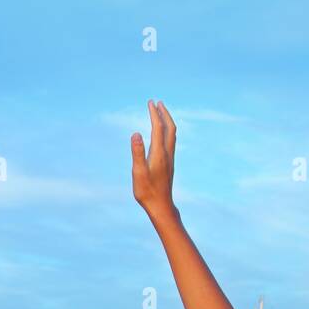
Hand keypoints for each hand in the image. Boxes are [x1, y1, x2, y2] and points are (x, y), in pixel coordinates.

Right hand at [131, 99, 177, 220]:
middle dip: (164, 114)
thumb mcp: (138, 173)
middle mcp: (167, 154)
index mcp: (159, 153)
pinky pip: (171, 141)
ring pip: (172, 134)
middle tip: (158, 103)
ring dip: (167, 121)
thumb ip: (137, 152)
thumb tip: (136, 133)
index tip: (150, 102)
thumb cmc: (147, 192)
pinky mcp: (169, 163)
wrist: (161, 206)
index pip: (158, 128)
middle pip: (170, 128)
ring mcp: (170, 158)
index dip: (154, 114)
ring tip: (161, 113)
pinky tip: (163, 133)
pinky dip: (167, 131)